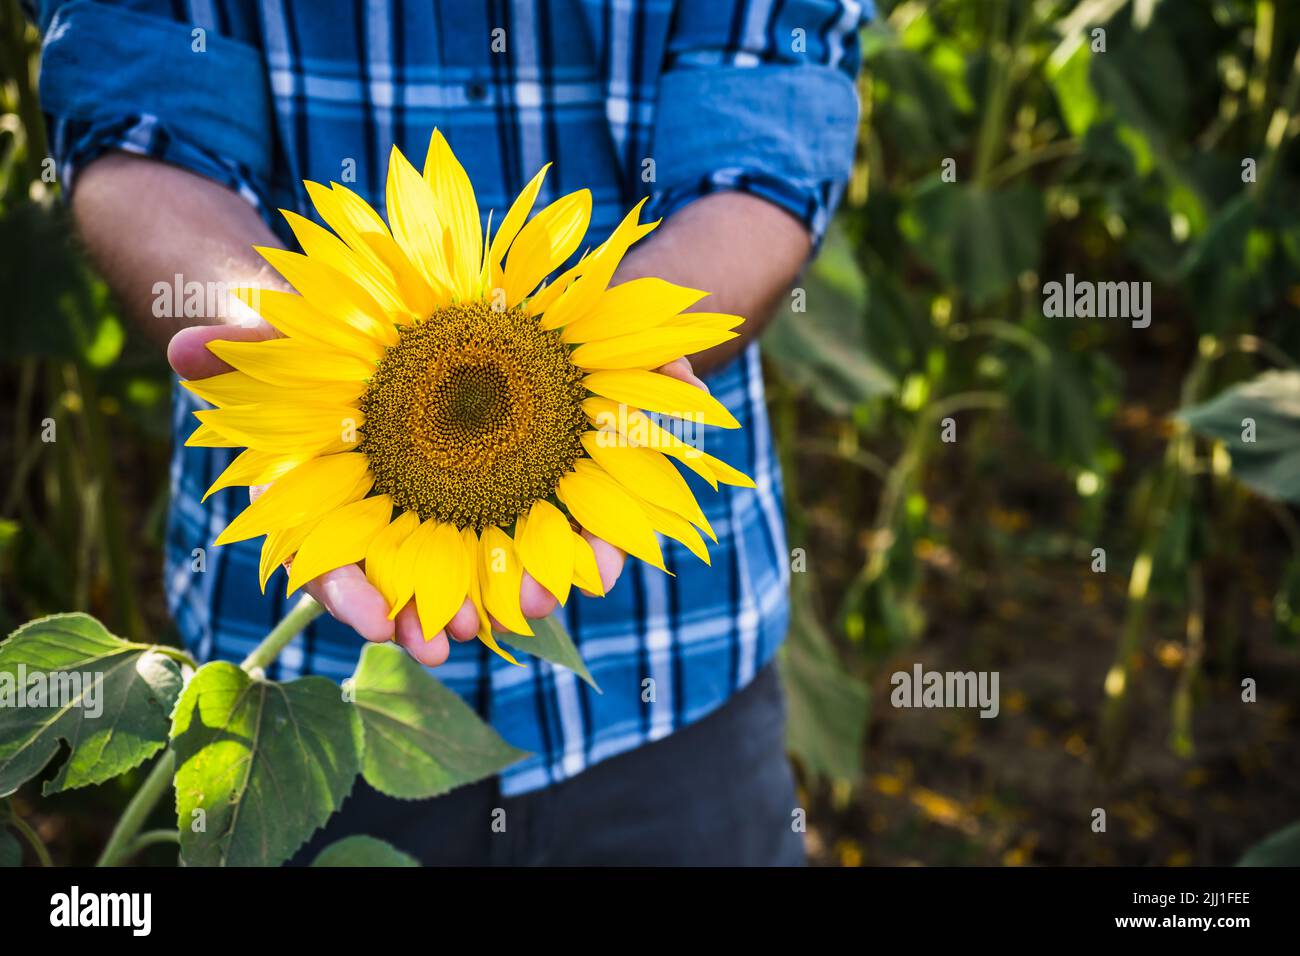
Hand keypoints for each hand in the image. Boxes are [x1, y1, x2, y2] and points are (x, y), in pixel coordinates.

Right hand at [169, 324, 706, 664]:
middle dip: (437, 609)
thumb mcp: (289, 325)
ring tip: (541, 601)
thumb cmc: (328, 324)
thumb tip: (189, 350)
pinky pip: (538, 518)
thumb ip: (246, 342)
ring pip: (478, 560)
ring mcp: (448, 499)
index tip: (376, 623)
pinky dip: (567, 539)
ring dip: (510, 587)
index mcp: (322, 490)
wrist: (400, 302)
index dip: (343, 591)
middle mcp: (385, 509)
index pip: (317, 553)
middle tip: (465, 633)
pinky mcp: (510, 474)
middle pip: (408, 578)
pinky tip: (598, 558)